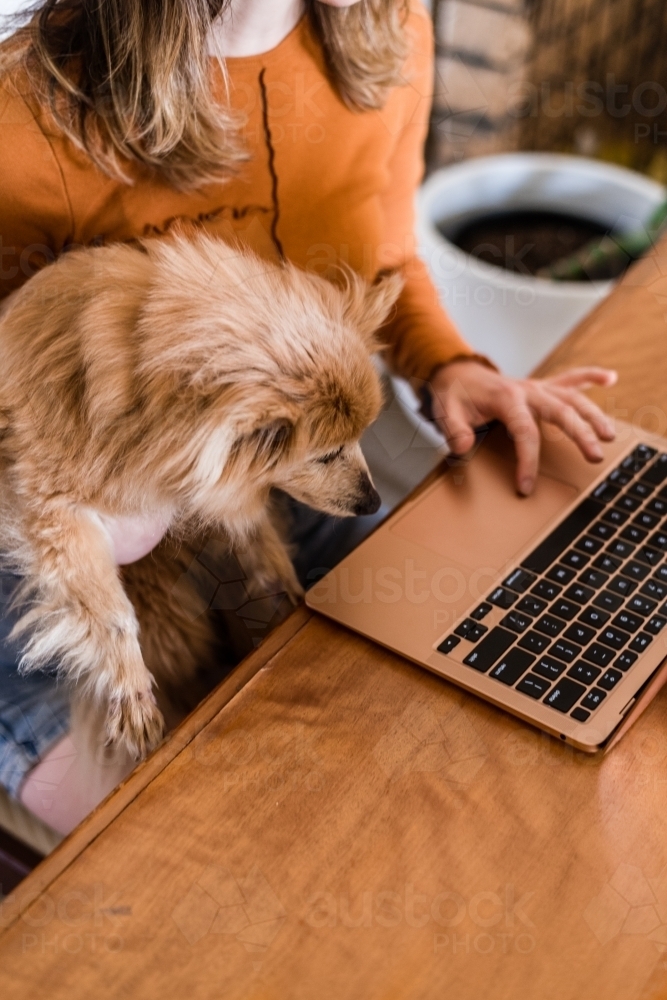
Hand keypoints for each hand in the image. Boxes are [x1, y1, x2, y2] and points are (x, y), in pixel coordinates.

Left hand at [429, 361, 617, 495]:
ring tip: (610, 435)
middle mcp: (527, 390)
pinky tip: (610, 378)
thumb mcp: (445, 412)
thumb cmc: (453, 395)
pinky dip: (590, 376)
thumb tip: (463, 447)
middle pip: (560, 411)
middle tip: (595, 456)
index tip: (527, 487)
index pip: (524, 431)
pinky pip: (569, 379)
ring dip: (593, 414)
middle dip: (580, 433)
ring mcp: (536, 387)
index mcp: (506, 398)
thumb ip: (453, 430)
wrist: (456, 372)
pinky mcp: (541, 387)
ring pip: (572, 398)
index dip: (528, 460)